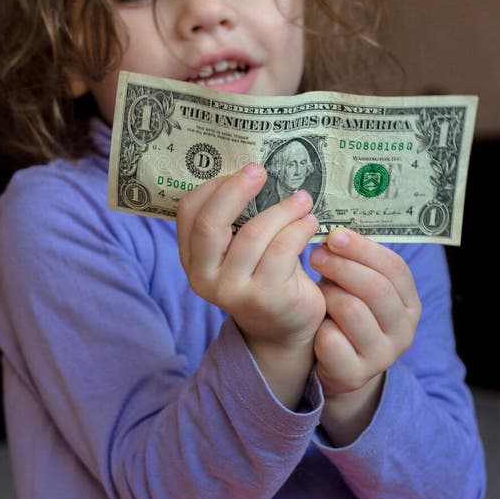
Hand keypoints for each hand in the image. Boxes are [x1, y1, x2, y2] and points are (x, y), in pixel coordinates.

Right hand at [176, 163, 324, 406]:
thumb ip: (235, 220)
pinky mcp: (267, 297)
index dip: (214, 186)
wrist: (284, 328)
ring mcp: (234, 291)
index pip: (189, 212)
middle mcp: (205, 277)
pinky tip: (310, 222)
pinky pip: (283, 250)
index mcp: (192, 259)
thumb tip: (252, 170)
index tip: (243, 172)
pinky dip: (299, 229)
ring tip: (302, 199)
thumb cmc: (263, 274)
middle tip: (260, 170)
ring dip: (282, 209)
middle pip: (211, 223)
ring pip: (254, 234)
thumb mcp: (238, 250)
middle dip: (237, 190)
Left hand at [309, 228, 420, 441]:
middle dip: (343, 266)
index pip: (395, 268)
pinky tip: (316, 325)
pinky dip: (319, 328)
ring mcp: (383, 355)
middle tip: (316, 255)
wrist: (341, 367)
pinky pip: (332, 340)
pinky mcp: (356, 374)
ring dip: (329, 295)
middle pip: (376, 288)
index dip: (363, 248)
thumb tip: (334, 232)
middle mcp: (404, 330)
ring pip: (353, 311)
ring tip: (318, 291)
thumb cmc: (347, 312)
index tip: (334, 234)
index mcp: (410, 302)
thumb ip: (355, 262)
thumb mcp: (358, 288)